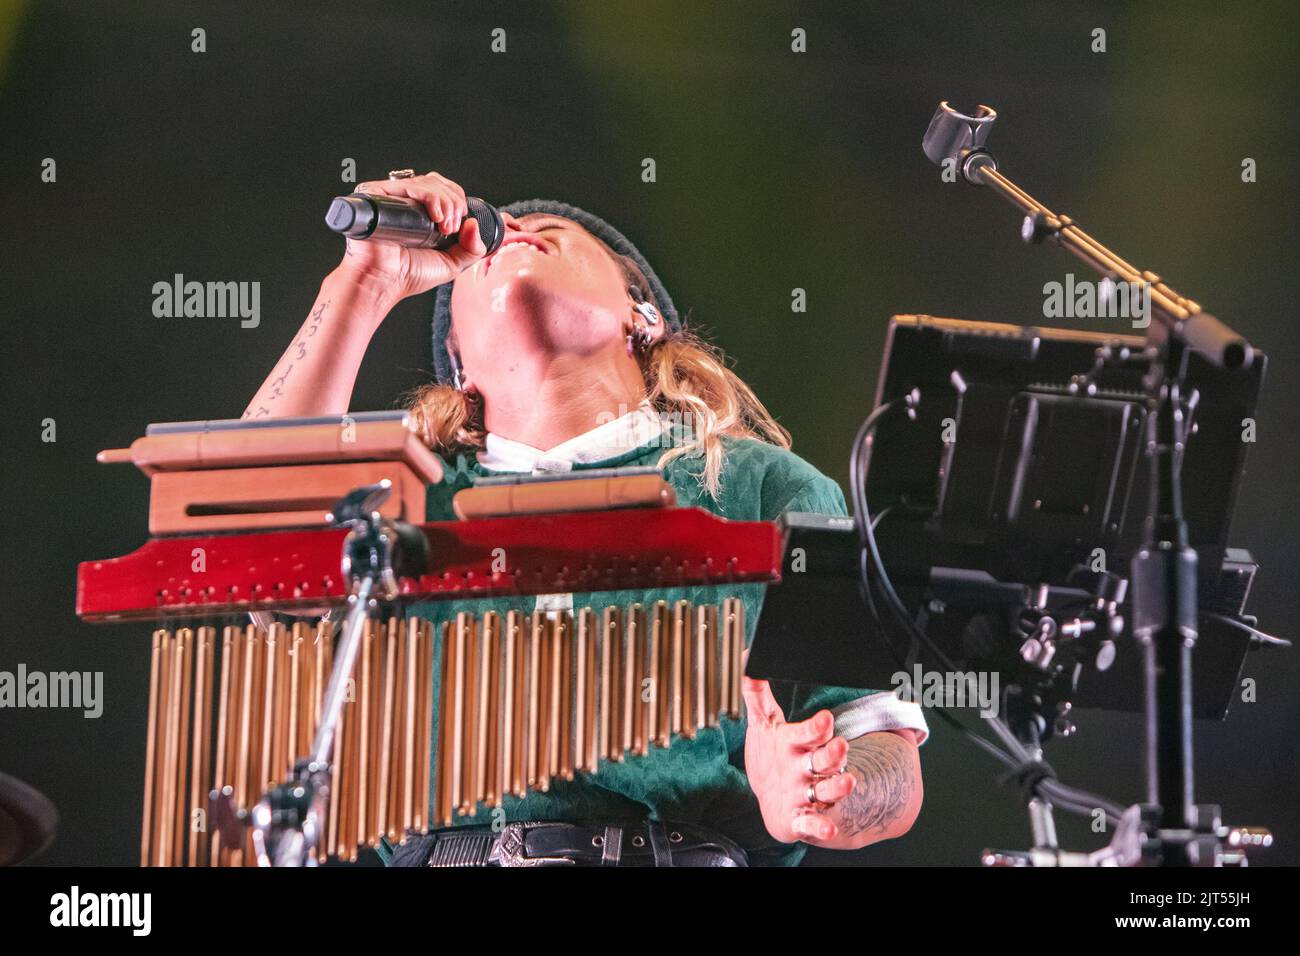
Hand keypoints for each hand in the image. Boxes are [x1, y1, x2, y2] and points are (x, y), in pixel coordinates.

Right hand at [334, 170, 488, 302]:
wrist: (385, 282)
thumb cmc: (409, 275)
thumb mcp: (452, 263)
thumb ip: (472, 248)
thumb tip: (474, 224)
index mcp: (421, 213)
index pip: (444, 188)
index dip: (457, 200)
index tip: (460, 223)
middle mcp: (406, 202)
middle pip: (437, 182)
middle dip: (454, 203)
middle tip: (451, 228)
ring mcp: (393, 197)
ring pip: (427, 182)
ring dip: (446, 203)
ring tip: (443, 227)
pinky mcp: (379, 194)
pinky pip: (410, 185)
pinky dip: (430, 197)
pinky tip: (436, 217)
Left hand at [742, 672, 856, 844]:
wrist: (773, 797)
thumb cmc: (772, 756)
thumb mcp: (763, 724)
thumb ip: (757, 695)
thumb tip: (747, 659)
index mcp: (799, 742)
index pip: (811, 732)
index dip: (816, 727)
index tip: (823, 718)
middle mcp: (809, 767)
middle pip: (826, 757)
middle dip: (834, 752)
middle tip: (839, 746)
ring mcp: (808, 793)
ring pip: (828, 788)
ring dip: (838, 785)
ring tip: (847, 781)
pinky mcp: (802, 818)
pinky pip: (814, 823)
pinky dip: (821, 826)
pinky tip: (829, 828)